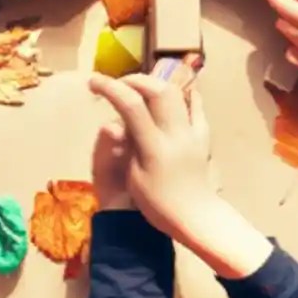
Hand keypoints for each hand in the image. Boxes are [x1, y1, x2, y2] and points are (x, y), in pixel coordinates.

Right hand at [88, 74, 214, 240]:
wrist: (197, 218)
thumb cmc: (158, 205)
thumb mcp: (134, 177)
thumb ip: (126, 146)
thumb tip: (118, 121)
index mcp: (154, 148)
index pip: (131, 106)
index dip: (110, 88)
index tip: (94, 82)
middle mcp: (176, 135)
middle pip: (158, 90)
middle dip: (135, 79)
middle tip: (119, 84)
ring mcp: (193, 133)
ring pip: (177, 93)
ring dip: (155, 84)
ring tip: (140, 88)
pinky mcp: (203, 137)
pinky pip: (196, 107)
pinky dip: (183, 95)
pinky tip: (174, 93)